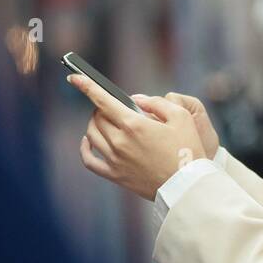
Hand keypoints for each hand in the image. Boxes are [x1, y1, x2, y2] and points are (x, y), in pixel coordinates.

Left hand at [70, 75, 206, 199]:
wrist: (187, 186)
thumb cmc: (188, 149)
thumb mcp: (181, 117)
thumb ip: (157, 102)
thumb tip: (137, 100)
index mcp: (134, 124)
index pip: (102, 100)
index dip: (86, 85)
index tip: (75, 76)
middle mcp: (120, 141)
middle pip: (97, 117)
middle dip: (102, 107)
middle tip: (113, 106)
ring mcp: (115, 160)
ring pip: (91, 135)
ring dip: (95, 123)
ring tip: (105, 120)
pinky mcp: (115, 175)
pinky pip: (89, 160)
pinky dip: (85, 148)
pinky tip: (88, 141)